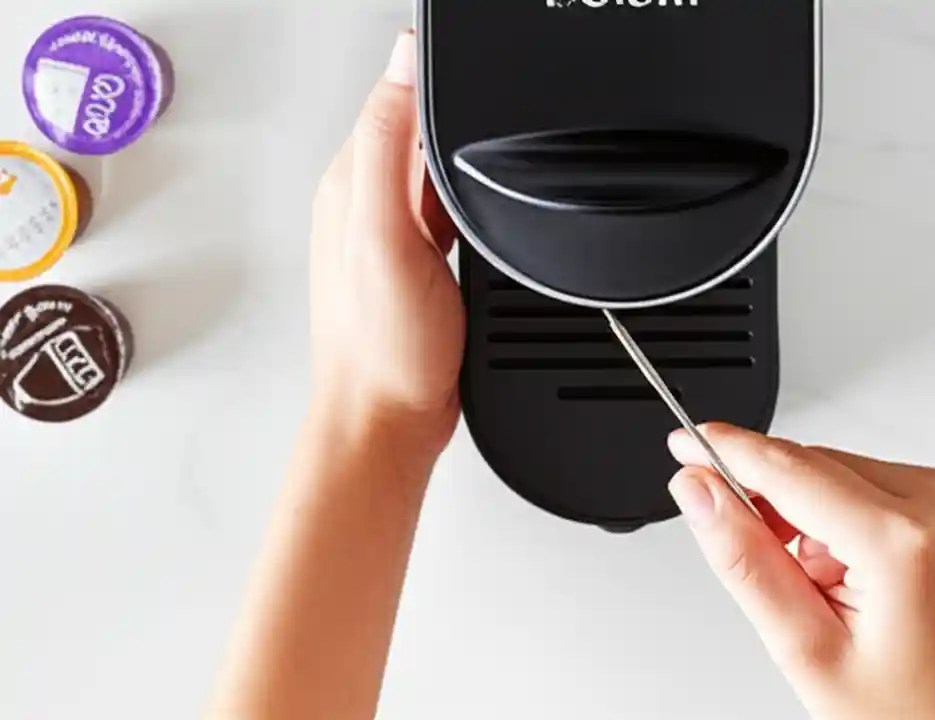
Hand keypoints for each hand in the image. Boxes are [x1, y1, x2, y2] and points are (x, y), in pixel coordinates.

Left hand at [309, 31, 463, 452]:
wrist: (392, 422)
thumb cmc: (386, 349)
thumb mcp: (389, 237)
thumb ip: (392, 148)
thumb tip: (403, 66)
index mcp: (350, 183)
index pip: (391, 95)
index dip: (433, 75)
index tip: (473, 62)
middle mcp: (365, 202)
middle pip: (418, 128)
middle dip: (456, 117)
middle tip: (500, 120)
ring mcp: (393, 234)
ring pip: (436, 170)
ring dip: (465, 163)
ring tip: (496, 175)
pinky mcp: (419, 262)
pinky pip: (448, 209)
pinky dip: (471, 204)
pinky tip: (487, 220)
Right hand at [668, 424, 934, 719]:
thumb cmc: (910, 713)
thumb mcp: (805, 647)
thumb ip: (744, 559)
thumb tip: (698, 491)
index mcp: (907, 542)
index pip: (792, 469)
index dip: (729, 451)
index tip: (687, 443)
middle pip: (819, 466)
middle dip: (781, 509)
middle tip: (783, 578)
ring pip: (846, 472)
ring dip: (818, 517)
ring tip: (836, 592)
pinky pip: (882, 483)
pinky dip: (854, 519)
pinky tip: (862, 575)